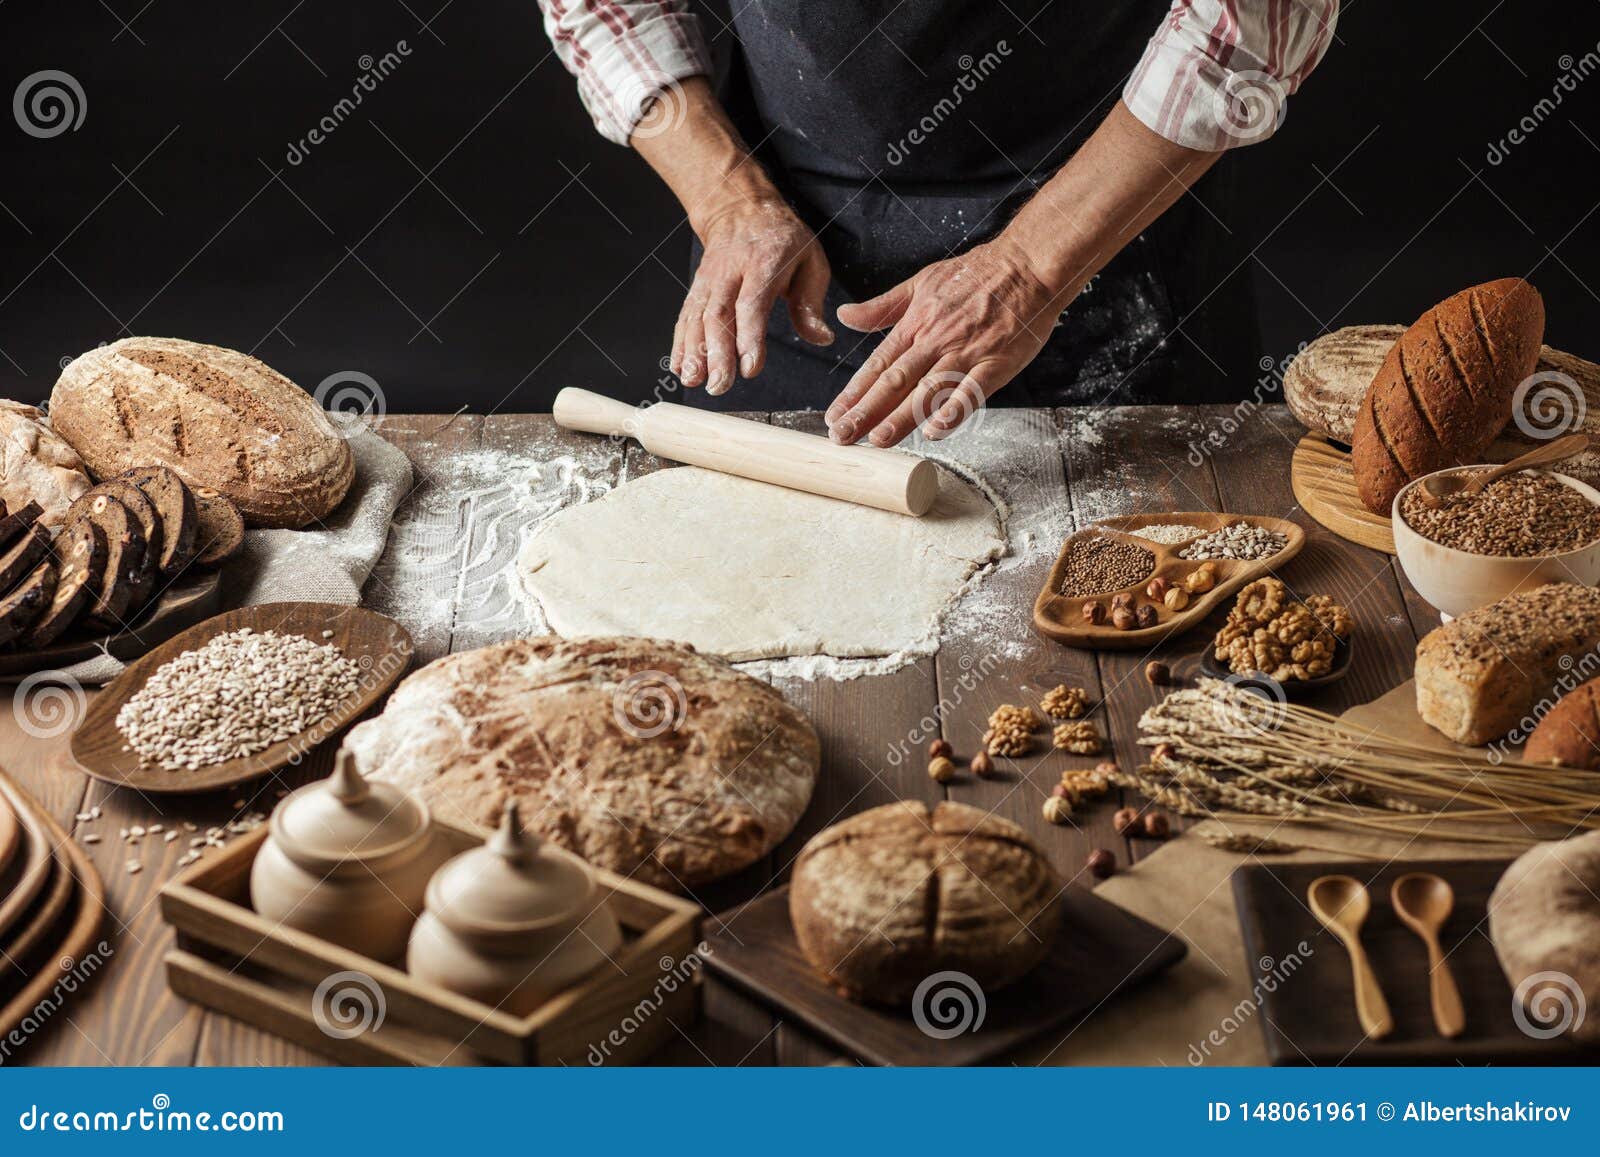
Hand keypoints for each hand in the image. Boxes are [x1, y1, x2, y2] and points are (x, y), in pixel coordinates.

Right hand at [670, 197, 833, 395]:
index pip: (752, 304)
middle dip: (716, 353)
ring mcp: (709, 282)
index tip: (750, 367)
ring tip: (693, 381)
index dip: (749, 337)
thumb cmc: (783, 241)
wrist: (741, 209)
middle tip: (720, 385)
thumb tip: (822, 338)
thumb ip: (811, 303)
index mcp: (763, 264)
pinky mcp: (696, 290)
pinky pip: (685, 317)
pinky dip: (679, 343)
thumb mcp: (810, 261)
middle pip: (719, 315)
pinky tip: (680, 368)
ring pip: (696, 318)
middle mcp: (730, 273)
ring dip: (693, 352)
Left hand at [825, 235, 1065, 445]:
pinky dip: (953, 410)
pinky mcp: (996, 363)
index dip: (854, 392)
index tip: (835, 415)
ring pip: (927, 390)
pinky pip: (971, 390)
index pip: (878, 364)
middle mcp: (936, 341)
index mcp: (916, 324)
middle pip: (895, 381)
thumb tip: (844, 316)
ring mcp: (966, 353)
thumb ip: (882, 307)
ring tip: (878, 440)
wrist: (1027, 265)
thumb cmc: (976, 275)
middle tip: (842, 436)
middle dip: (866, 411)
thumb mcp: (920, 283)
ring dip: (901, 417)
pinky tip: (935, 430)